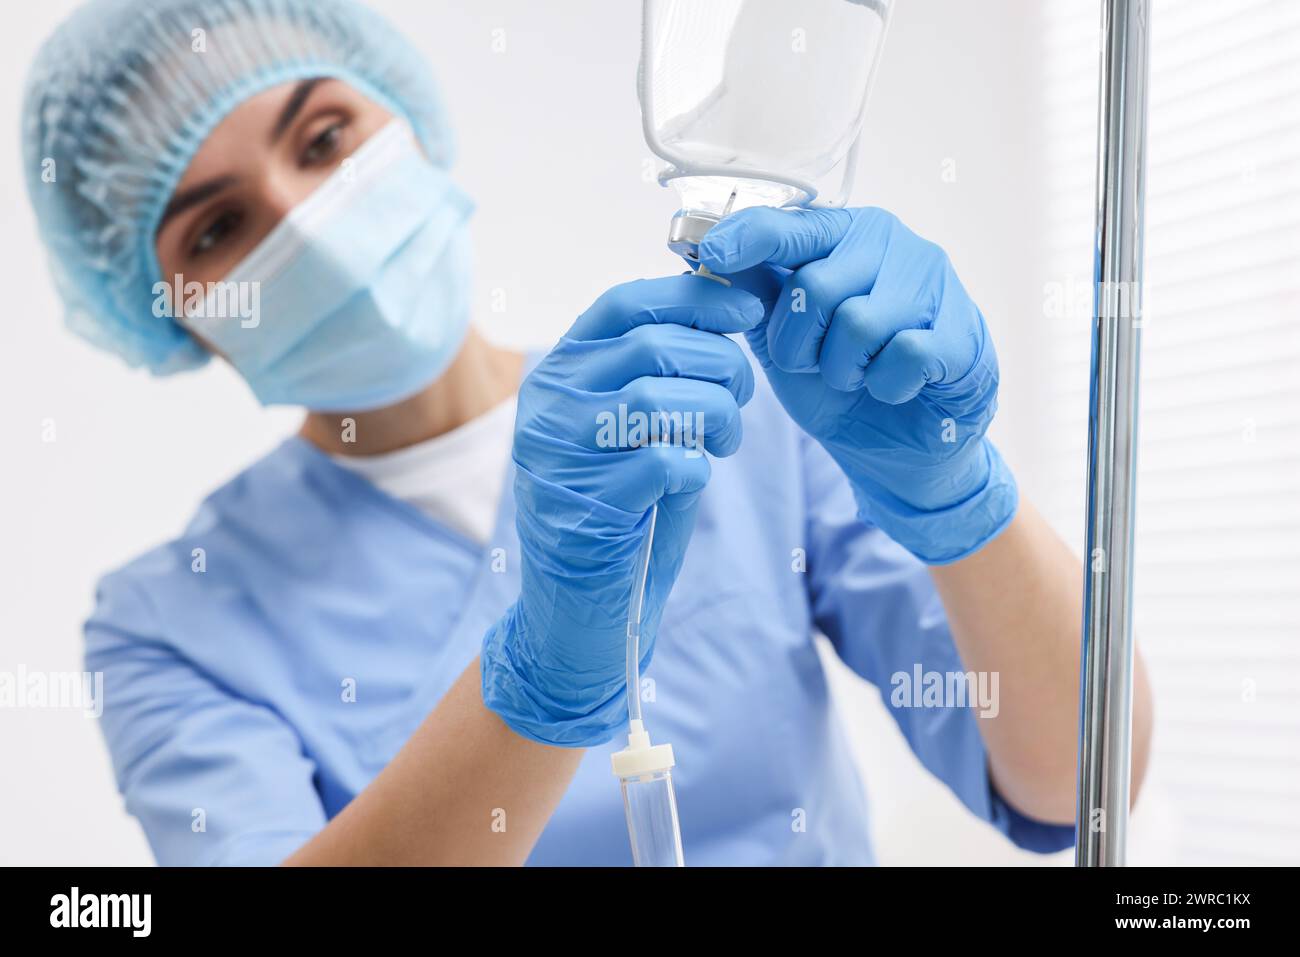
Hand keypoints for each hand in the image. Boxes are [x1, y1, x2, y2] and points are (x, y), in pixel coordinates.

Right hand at [481, 275, 761, 745]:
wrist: (581, 613)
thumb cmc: (623, 511)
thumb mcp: (637, 428)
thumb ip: (664, 374)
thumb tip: (728, 313)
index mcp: (560, 373)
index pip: (623, 304)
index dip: (693, 298)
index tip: (748, 309)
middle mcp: (549, 405)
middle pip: (651, 346)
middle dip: (719, 365)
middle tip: (743, 396)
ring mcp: (559, 456)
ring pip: (657, 398)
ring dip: (715, 415)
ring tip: (725, 440)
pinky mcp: (584, 506)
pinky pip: (661, 460)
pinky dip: (696, 467)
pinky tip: (693, 480)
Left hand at [698, 206, 1016, 563]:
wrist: (900, 450)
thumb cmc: (843, 385)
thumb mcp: (785, 341)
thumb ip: (756, 294)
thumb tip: (707, 252)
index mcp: (845, 236)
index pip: (790, 226)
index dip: (747, 238)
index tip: (710, 253)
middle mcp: (893, 245)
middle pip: (817, 287)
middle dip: (800, 344)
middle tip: (818, 365)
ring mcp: (935, 284)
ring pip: (860, 323)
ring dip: (845, 370)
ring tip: (858, 378)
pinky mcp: (962, 332)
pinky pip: (905, 354)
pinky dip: (887, 385)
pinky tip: (895, 388)